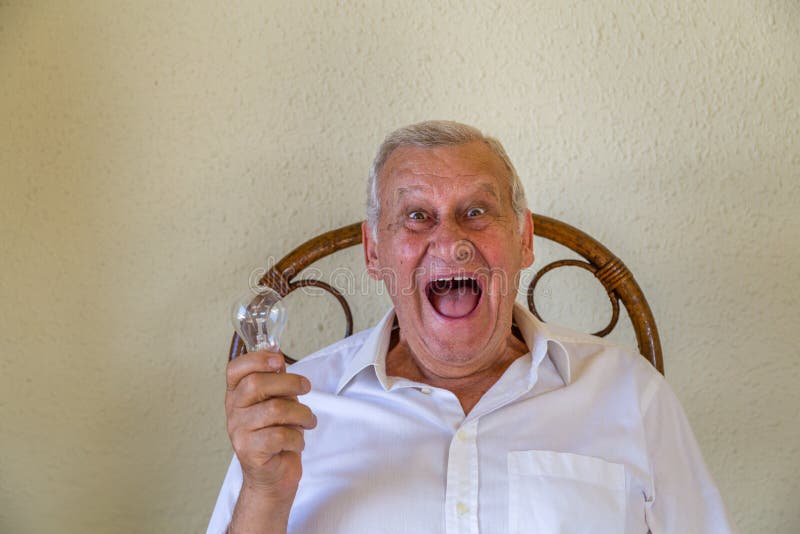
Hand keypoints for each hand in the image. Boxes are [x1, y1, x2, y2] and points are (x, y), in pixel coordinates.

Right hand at [225, 350, 316, 505]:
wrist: (272, 477)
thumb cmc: (276, 436)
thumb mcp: (277, 402)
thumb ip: (275, 380)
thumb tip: (276, 353)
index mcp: (237, 395)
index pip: (235, 369)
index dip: (256, 359)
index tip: (278, 360)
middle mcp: (234, 411)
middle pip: (256, 384)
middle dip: (289, 382)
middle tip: (306, 387)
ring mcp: (239, 432)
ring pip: (275, 409)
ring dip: (301, 413)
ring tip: (308, 420)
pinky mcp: (250, 451)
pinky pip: (280, 435)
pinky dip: (297, 438)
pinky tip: (297, 442)